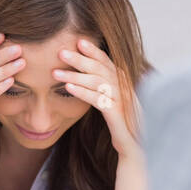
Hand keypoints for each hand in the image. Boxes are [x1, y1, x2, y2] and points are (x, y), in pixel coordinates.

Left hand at [52, 37, 142, 157]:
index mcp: (122, 82)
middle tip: (61, 52)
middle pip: (101, 68)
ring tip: (55, 72)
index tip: (78, 40)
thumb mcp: (112, 103)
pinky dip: (83, 92)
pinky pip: (98, 99)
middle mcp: (124, 88)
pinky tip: (68, 88)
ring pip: (98, 82)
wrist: (135, 148)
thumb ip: (102, 88)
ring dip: (75, 75)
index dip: (93, 51)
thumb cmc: (121, 124)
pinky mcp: (117, 114)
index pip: (107, 62)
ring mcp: (122, 100)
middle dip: (80, 59)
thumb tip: (85, 77)